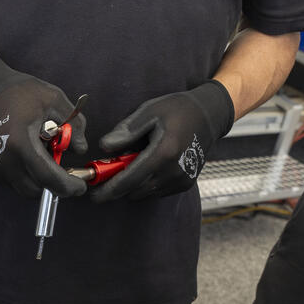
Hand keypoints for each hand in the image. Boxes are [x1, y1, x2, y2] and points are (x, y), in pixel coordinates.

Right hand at [0, 47, 87, 197]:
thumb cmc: (18, 91)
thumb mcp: (54, 99)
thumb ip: (74, 124)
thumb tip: (80, 148)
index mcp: (21, 143)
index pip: (48, 178)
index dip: (68, 186)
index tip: (80, 186)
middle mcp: (2, 160)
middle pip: (35, 189)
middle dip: (53, 182)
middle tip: (62, 166)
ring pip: (21, 186)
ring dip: (36, 177)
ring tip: (40, 151)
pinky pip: (8, 180)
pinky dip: (22, 173)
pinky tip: (25, 151)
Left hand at [89, 80, 234, 201]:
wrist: (210, 115)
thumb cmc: (178, 109)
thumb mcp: (149, 112)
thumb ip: (126, 131)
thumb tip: (104, 148)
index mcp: (164, 152)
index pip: (129, 180)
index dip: (109, 189)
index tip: (94, 194)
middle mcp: (174, 171)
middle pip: (135, 190)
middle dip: (118, 184)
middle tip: (110, 168)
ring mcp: (181, 180)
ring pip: (145, 193)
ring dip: (133, 183)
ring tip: (133, 160)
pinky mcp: (185, 184)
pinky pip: (156, 191)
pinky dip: (146, 183)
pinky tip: (148, 164)